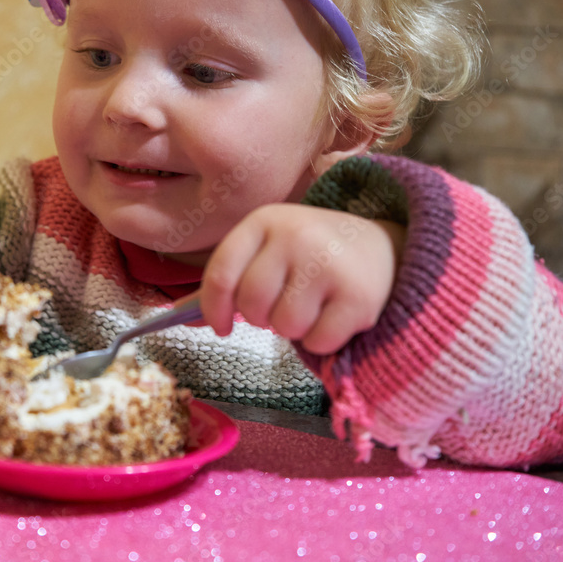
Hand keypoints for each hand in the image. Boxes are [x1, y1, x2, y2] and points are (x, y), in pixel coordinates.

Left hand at [198, 203, 403, 355]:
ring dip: (294, 329)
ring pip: (284, 325)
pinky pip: (318, 341)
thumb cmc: (311, 257)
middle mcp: (295, 235)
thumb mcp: (269, 250)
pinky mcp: (359, 294)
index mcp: (265, 220)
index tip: (222, 326)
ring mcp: (329, 262)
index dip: (213, 308)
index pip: (220, 272)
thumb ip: (230, 279)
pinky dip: (323, 340)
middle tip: (283, 306)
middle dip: (262, 318)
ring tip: (314, 306)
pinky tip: (336, 315)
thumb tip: (177, 316)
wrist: (385, 249)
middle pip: (251, 304)